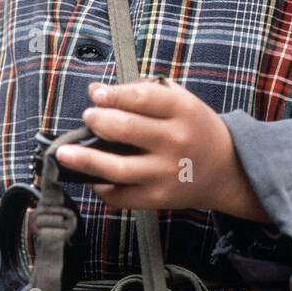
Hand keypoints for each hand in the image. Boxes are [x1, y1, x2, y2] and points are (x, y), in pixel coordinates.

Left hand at [56, 77, 273, 222]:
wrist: (227, 171)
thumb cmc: (195, 128)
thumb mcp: (181, 101)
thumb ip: (142, 91)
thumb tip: (96, 91)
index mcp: (182, 110)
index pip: (142, 98)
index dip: (114, 95)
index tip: (96, 94)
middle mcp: (175, 141)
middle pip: (126, 129)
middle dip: (98, 120)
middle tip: (88, 117)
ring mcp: (166, 173)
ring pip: (117, 168)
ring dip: (85, 159)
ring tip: (64, 153)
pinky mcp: (159, 199)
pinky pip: (122, 196)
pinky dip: (101, 187)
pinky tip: (91, 178)